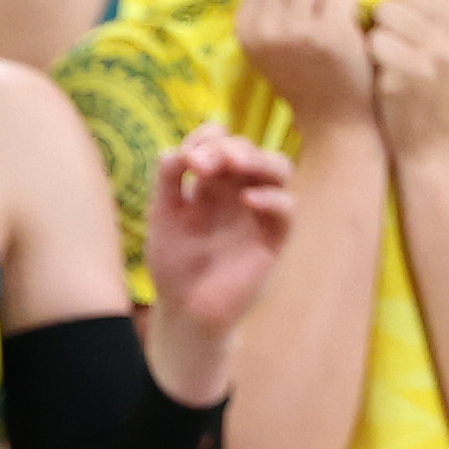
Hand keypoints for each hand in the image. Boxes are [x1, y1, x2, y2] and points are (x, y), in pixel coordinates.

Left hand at [142, 125, 294, 403]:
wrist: (185, 310)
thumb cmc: (174, 263)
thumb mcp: (162, 216)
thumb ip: (167, 181)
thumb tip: (176, 149)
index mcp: (211, 183)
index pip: (220, 142)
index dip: (208, 138)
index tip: (188, 157)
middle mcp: (238, 192)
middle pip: (251, 150)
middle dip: (231, 147)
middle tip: (206, 161)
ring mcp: (258, 212)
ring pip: (278, 170)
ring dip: (259, 160)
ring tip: (233, 165)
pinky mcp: (273, 238)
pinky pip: (286, 209)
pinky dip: (272, 198)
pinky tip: (248, 200)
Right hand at [235, 0, 376, 133]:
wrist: (332, 119)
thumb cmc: (304, 75)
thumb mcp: (267, 45)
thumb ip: (265, 6)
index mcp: (246, 28)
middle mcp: (266, 28)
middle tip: (321, 3)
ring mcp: (298, 31)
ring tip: (333, 10)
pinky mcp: (330, 34)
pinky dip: (350, 1)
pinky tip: (348, 24)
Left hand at [363, 0, 448, 163]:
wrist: (439, 146)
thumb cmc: (444, 85)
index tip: (421, 20)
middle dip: (396, 10)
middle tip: (404, 41)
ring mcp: (442, 52)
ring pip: (388, 10)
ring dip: (382, 30)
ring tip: (395, 54)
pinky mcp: (412, 72)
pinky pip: (375, 38)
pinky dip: (373, 53)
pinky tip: (385, 71)